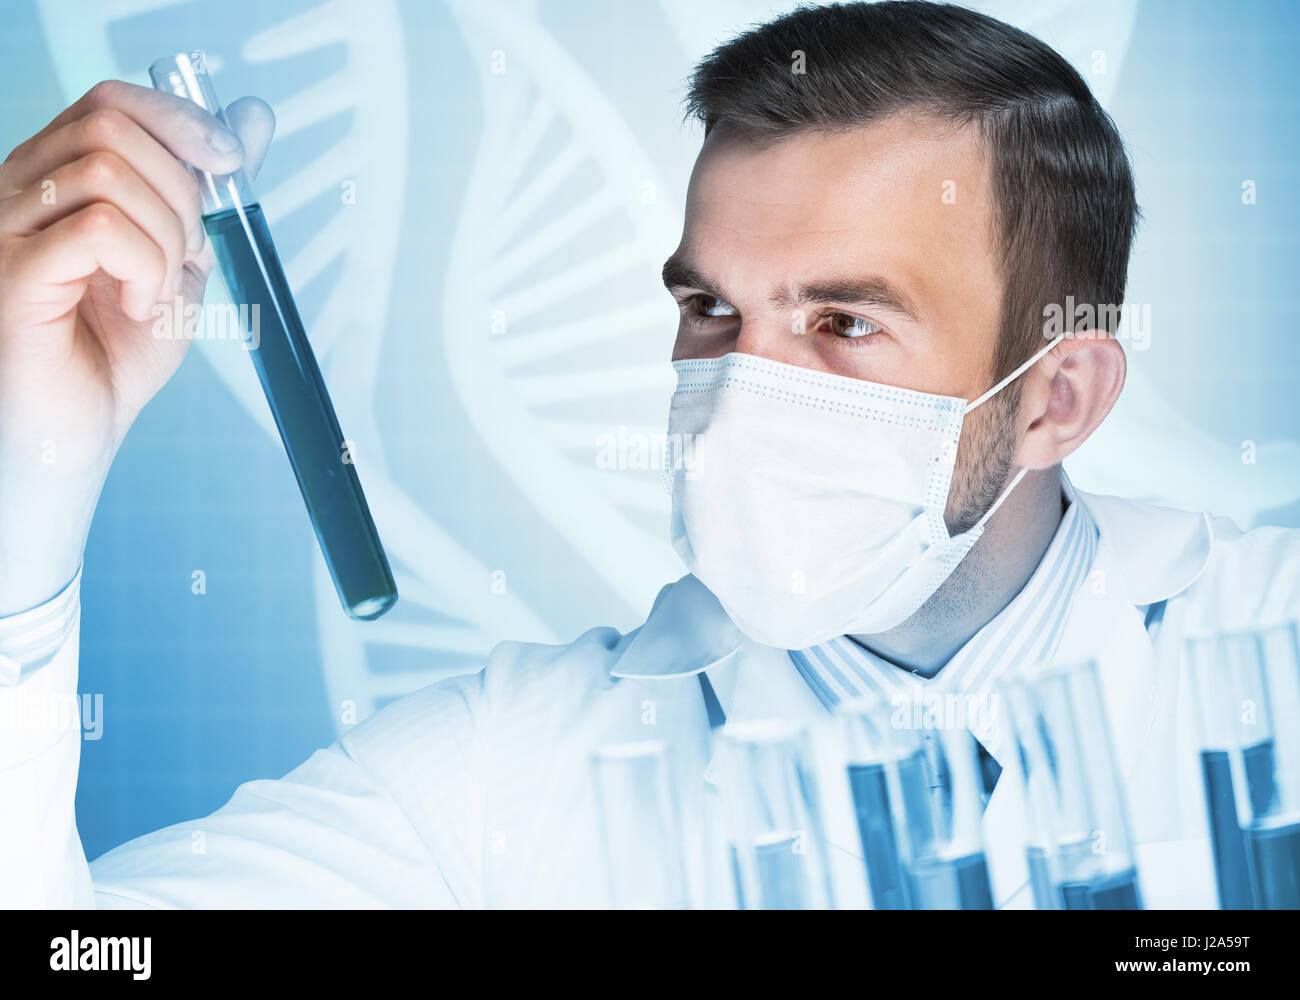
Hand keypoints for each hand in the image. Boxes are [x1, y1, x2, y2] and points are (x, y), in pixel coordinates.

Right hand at [0, 80, 273, 614]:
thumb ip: (206, 192)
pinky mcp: (12, 274)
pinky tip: (135, 306)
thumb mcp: (179, 260)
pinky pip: (99, 230)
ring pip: (109, 173)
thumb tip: (251, 117)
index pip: (111, 102)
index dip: (180, 119)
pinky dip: (144, 268)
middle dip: (181, 192)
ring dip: (165, 237)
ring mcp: (6, 227)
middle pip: (112, 126)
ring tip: (154, 291)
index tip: (229, 162)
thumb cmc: (113, 352)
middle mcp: (17, 189)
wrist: (77, 430)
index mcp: (54, 178)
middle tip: (182, 257)